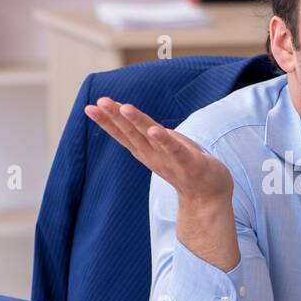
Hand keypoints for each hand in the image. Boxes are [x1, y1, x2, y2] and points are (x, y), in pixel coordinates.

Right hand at [84, 97, 233, 206]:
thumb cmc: (186, 167)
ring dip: (137, 123)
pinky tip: (156, 130)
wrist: (209, 198)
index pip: (124, 134)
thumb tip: (135, 118)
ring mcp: (170, 162)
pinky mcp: (190, 165)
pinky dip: (166, 141)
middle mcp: (154, 156)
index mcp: (147, 152)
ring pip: (151, 139)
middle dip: (115, 118)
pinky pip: (176, 151)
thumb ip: (150, 134)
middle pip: (132, 134)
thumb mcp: (164, 147)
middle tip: (99, 102)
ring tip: (124, 108)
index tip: (90, 107)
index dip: (107, 122)